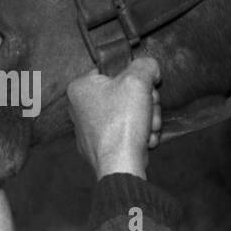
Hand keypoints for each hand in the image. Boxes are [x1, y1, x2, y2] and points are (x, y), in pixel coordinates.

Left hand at [65, 58, 161, 178]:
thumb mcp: (138, 80)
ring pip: (128, 113)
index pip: (113, 70)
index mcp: (80, 87)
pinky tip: (144, 140)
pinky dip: (139, 135)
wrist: (121, 165)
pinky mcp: (101, 147)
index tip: (145, 87)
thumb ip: (146, 65)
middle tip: (149, 109)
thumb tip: (150, 68)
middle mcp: (80, 108)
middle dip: (145, 102)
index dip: (135, 77)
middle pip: (124, 93)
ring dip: (146, 119)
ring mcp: (89, 129)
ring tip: (148, 127)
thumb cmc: (121, 122)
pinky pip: (125, 132)